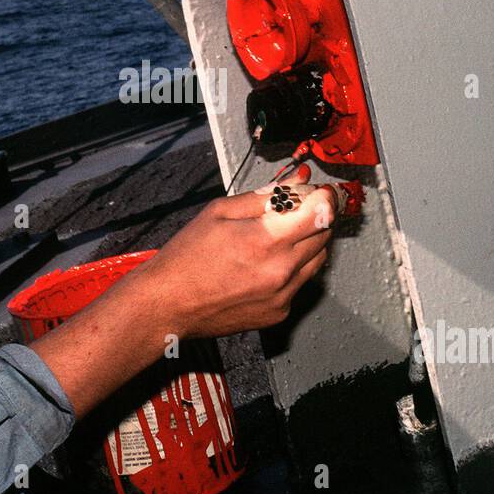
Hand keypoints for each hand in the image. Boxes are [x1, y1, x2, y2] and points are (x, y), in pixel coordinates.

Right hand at [129, 164, 334, 338]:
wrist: (168, 303)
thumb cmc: (187, 257)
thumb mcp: (220, 211)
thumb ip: (266, 195)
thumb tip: (298, 182)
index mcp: (264, 240)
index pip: (321, 213)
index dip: (325, 197)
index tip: (322, 192)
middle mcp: (279, 270)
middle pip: (324, 234)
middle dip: (317, 217)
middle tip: (298, 209)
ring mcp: (282, 295)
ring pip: (318, 259)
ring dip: (308, 242)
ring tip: (279, 236)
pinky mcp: (279, 312)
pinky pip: (301, 282)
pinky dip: (294, 268)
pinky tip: (267, 263)